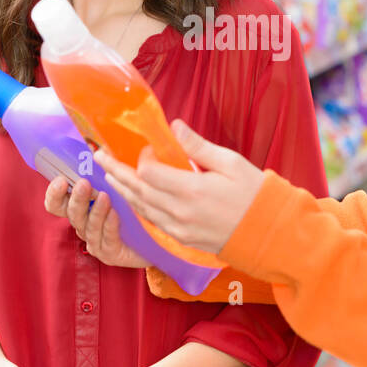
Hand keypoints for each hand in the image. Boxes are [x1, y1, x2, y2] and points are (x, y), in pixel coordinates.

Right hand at [42, 175, 151, 268]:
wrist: (155, 238)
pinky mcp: (110, 253)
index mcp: (80, 209)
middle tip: (84, 184)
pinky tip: (115, 214)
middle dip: (76, 198)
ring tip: (104, 196)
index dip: (54, 193)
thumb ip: (105, 174)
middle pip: (71, 214)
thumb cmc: (132, 208)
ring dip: (95, 211)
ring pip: (88, 227)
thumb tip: (101, 151)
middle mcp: (83, 226)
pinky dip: (109, 225)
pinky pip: (106, 238)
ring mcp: (95, 242)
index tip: (61, 180)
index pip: (56, 204)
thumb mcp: (118, 187)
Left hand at [94, 119, 265, 256]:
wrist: (268, 233)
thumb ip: (198, 147)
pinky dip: (138, 207)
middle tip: (99, 156)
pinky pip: (152, 221)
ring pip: (141, 208)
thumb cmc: (253, 194)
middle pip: (137, 190)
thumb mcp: (230, 163)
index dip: (142, 158)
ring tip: (108, 175)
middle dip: (116, 172)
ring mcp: (178, 229)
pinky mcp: (181, 239)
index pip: (149, 173)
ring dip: (122, 190)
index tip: (147, 148)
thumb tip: (174, 127)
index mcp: (192, 190)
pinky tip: (132, 197)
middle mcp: (179, 212)